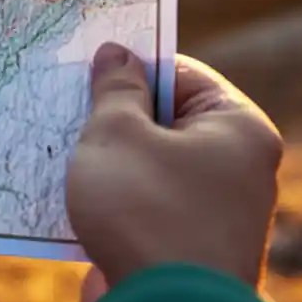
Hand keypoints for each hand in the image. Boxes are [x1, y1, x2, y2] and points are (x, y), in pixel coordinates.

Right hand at [67, 43, 282, 301]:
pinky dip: (111, 199)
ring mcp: (211, 212)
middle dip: (114, 115)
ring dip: (107, 160)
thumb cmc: (146, 213)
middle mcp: (237, 169)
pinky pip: (143, 206)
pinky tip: (70, 194)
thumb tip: (116, 54)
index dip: (132, 66)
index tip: (88, 66)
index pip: (181, 75)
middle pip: (165, 121)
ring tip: (61, 148)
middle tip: (68, 105)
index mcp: (239, 130)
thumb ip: (114, 89)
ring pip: (149, 166)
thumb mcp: (116, 134)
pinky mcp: (183, 247)